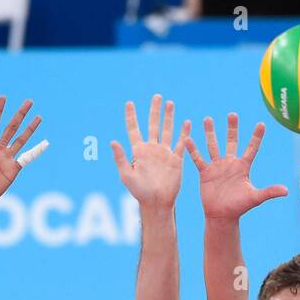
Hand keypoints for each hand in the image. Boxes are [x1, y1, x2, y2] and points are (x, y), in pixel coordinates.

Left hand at [0, 96, 41, 207]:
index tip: (3, 97)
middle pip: (11, 127)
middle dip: (19, 114)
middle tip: (29, 100)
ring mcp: (6, 158)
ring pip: (20, 139)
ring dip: (30, 128)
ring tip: (38, 116)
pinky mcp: (12, 169)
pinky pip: (25, 158)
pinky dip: (35, 151)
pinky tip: (45, 143)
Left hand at [110, 94, 189, 208]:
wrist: (157, 202)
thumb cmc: (139, 191)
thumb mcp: (127, 175)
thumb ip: (121, 158)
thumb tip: (113, 141)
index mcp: (138, 151)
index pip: (134, 129)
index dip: (131, 116)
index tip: (129, 103)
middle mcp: (152, 149)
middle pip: (153, 124)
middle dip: (154, 110)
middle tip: (157, 97)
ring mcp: (164, 153)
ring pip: (167, 130)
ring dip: (169, 117)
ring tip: (170, 103)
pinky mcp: (176, 159)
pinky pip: (180, 143)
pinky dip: (184, 132)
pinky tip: (186, 121)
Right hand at [185, 113, 287, 219]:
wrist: (221, 215)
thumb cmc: (239, 207)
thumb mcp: (255, 198)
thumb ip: (269, 192)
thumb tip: (286, 191)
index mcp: (243, 167)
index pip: (252, 148)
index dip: (256, 137)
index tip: (261, 124)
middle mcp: (230, 163)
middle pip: (231, 141)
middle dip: (232, 128)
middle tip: (232, 114)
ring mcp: (217, 166)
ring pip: (213, 145)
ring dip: (210, 133)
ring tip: (207, 119)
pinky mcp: (205, 172)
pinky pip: (199, 159)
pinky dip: (193, 150)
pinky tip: (188, 139)